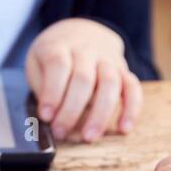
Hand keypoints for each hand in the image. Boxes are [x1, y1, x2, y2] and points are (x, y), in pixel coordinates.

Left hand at [26, 18, 141, 141]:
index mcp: (59, 47)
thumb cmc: (54, 58)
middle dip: (71, 110)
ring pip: (110, 83)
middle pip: (83, 78)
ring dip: (100, 114)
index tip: (45, 116)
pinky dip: (131, 109)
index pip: (58, 65)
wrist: (80, 32)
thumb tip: (47, 121)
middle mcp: (86, 50)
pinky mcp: (123, 71)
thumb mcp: (37, 65)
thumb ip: (42, 89)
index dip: (52, 92)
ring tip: (89, 137)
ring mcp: (107, 60)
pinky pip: (133, 88)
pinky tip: (124, 129)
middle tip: (60, 132)